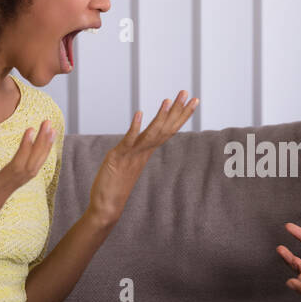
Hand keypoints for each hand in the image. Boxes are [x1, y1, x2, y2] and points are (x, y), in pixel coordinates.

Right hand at [0, 119, 55, 259]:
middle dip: (41, 144)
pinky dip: (35, 159)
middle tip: (48, 123)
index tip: (31, 130)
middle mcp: (5, 189)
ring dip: (41, 150)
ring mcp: (7, 191)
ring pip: (31, 170)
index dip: (25, 148)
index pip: (15, 167)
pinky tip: (38, 150)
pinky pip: (26, 174)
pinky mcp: (6, 192)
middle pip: (30, 165)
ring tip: (49, 131)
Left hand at [88, 90, 198, 225]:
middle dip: (177, 110)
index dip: (181, 115)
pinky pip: (128, 141)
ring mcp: (132, 155)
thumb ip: (135, 151)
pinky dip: (134, 127)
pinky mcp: (118, 158)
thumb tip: (138, 141)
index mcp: (146, 152)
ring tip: (169, 99)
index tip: (192, 101)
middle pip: (165, 128)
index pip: (168, 130)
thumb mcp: (127, 164)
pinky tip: (139, 113)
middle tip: (188, 93)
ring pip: (151, 133)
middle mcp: (143, 152)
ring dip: (161, 116)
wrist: (107, 208)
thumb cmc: (115, 188)